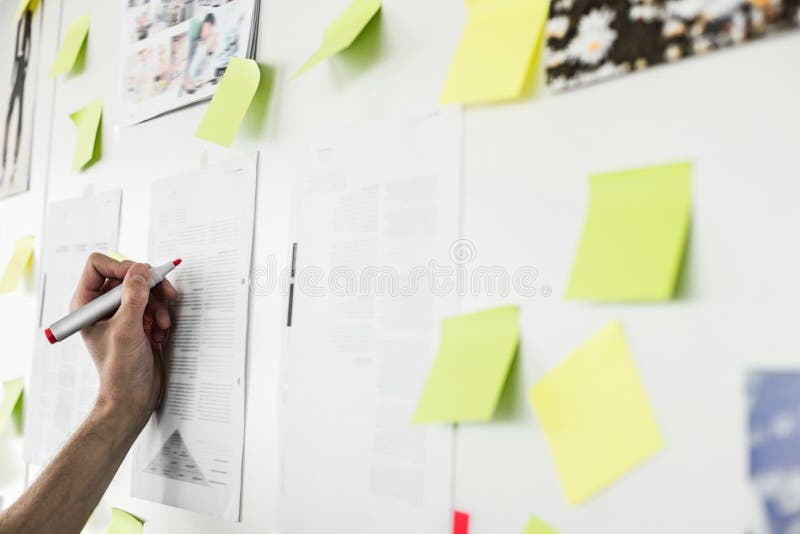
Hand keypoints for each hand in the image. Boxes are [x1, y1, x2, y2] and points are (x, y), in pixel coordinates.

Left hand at [71, 253, 178, 429]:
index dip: (121, 266)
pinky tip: (159, 333)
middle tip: (166, 294)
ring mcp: (121, 313)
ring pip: (145, 288)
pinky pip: (154, 304)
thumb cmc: (119, 371)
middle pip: (128, 274)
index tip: (141, 276)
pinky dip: (161, 315)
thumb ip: (133, 297)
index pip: (98, 265)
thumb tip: (141, 270)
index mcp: (86, 304)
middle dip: (149, 287)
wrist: (133, 397)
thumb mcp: (126, 330)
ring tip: (161, 324)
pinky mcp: (138, 321)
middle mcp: (102, 306)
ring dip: (158, 304)